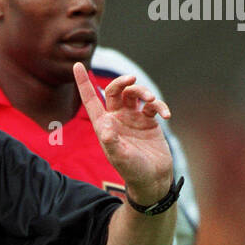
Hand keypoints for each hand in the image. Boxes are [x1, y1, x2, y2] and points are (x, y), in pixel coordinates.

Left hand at [74, 63, 174, 204]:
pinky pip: (153, 105)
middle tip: (132, 80)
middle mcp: (117, 119)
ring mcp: (133, 119)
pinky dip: (160, 106)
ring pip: (135, 94)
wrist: (153, 180)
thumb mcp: (120, 157)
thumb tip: (105, 123)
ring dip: (144, 92)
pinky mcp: (148, 122)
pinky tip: (166, 115)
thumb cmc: (133, 171)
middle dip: (123, 82)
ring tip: (152, 101)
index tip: (78, 64)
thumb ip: (111, 140)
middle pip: (116, 91)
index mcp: (104, 126)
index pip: (91, 100)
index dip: (83, 83)